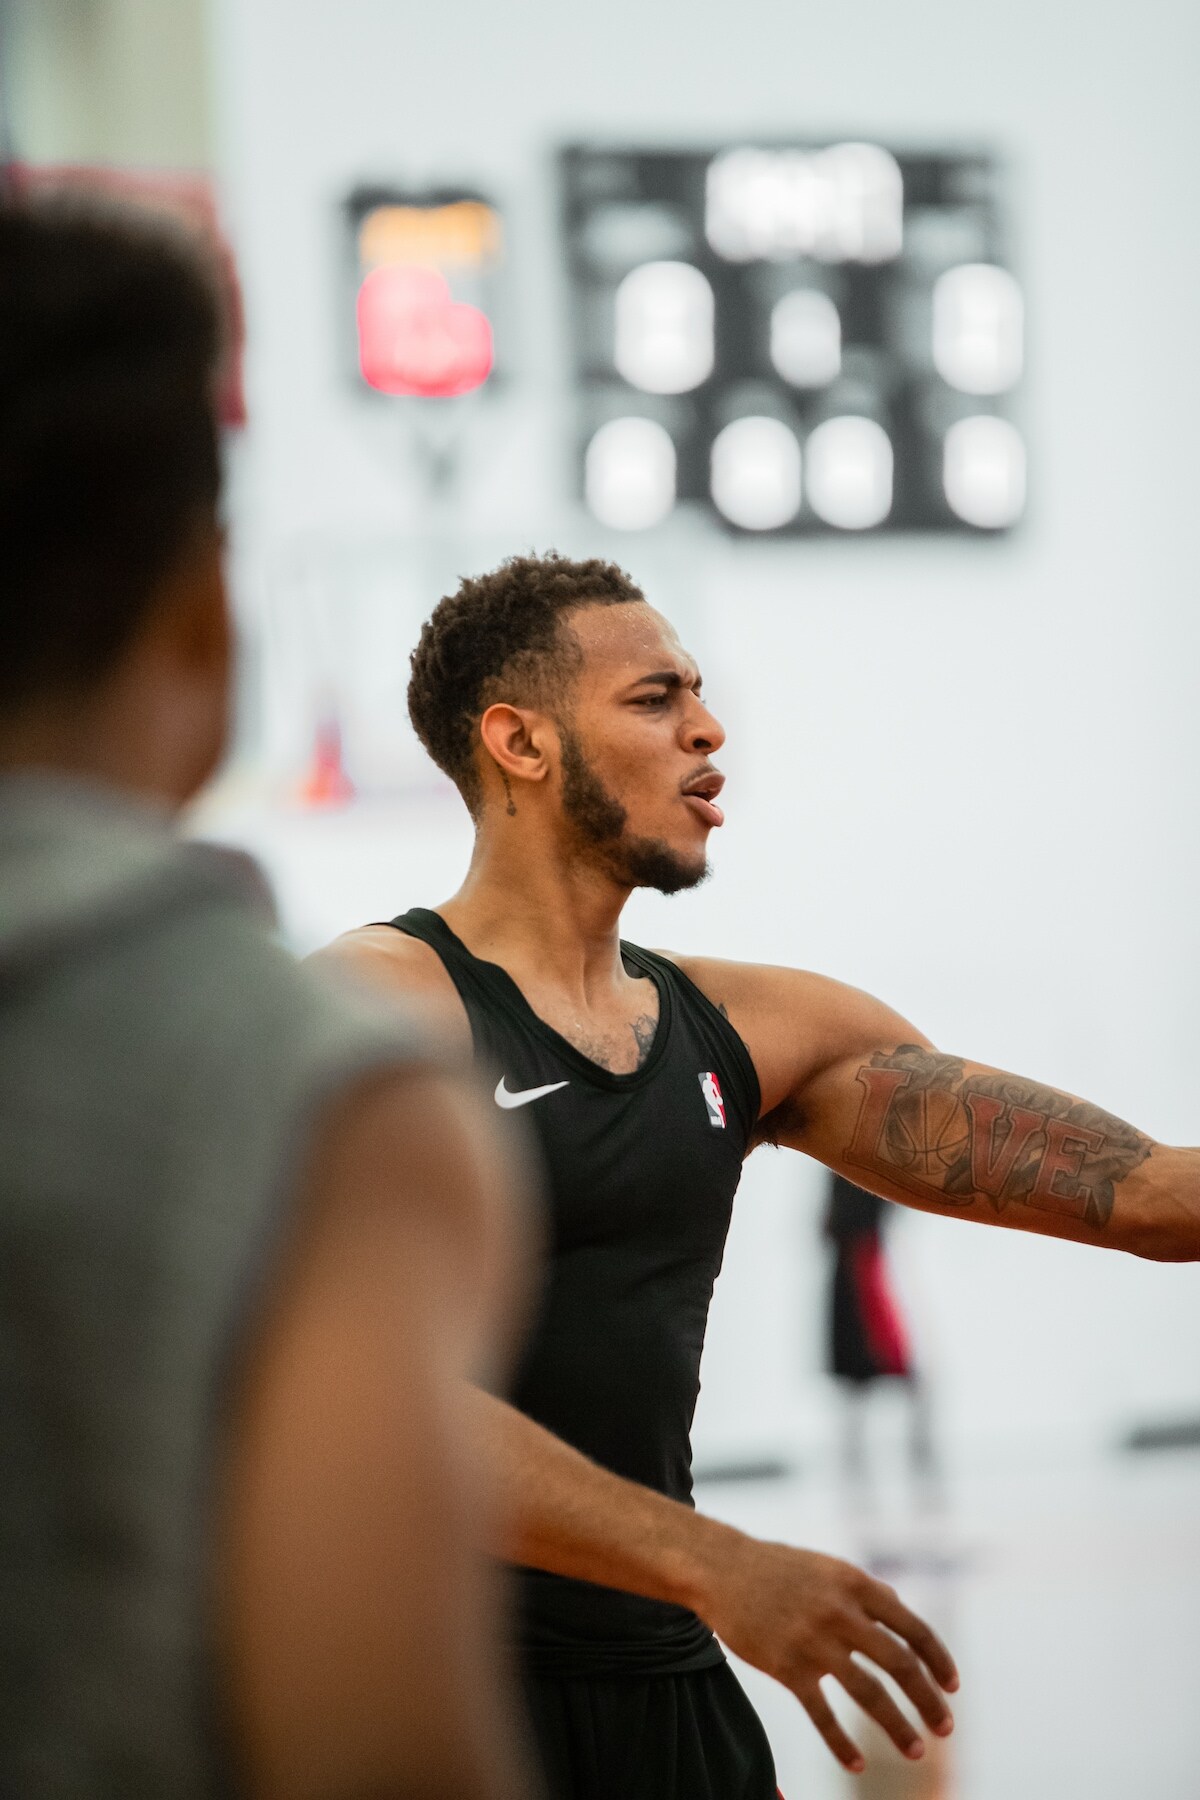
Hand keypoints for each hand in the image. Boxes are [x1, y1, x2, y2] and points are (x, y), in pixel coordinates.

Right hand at [691, 1529, 957, 1771]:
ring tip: (916, 1751)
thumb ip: (865, 1590)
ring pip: (868, 1693)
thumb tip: (901, 1609)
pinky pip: (821, 1713)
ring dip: (897, 1727)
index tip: (953, 1686)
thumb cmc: (778, 1568)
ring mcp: (813, 1641)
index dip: (938, 1659)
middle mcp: (839, 1612)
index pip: (912, 1627)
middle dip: (928, 1700)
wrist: (722, 1569)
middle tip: (946, 1727)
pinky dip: (841, 1744)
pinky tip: (857, 1764)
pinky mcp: (786, 1667)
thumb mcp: (828, 1568)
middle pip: (900, 1664)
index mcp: (855, 1584)